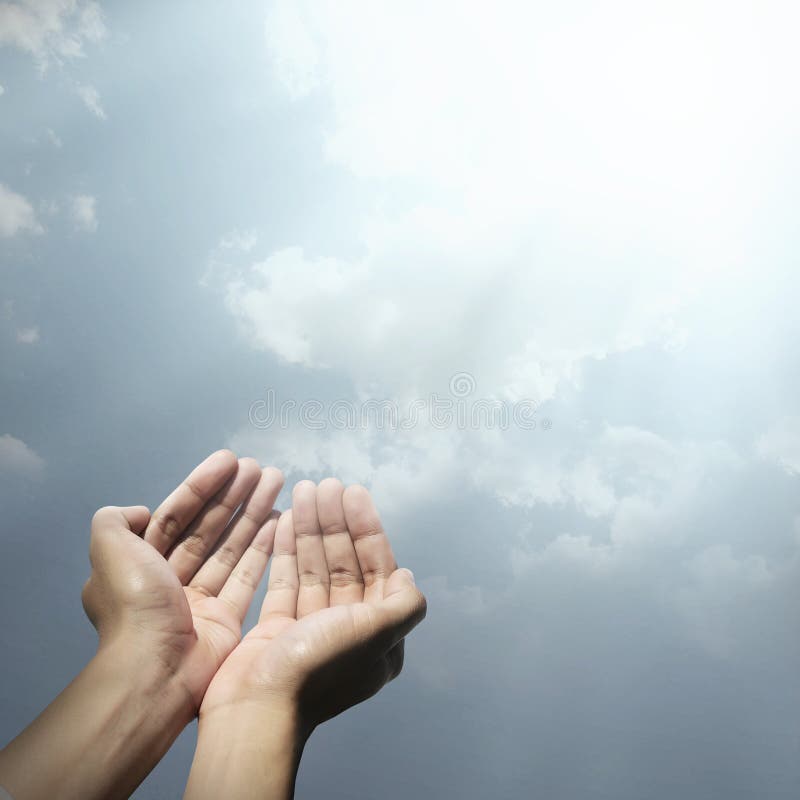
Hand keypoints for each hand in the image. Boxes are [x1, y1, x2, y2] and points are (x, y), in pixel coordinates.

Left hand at [82, 449, 283, 712]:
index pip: (174, 515)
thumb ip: (115, 521)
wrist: (156, 670)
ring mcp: (198, 602)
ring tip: (276, 481)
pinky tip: (281, 520)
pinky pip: (247, 576)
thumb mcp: (108, 551)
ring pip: (230, 547)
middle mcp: (167, 581)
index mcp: (137, 566)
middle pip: (206, 528)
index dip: (202, 485)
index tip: (229, 460)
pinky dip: (263, 547)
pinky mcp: (226, 620)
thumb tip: (143, 512)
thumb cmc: (135, 604)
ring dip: (252, 512)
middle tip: (260, 469)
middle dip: (232, 495)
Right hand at [184, 480, 425, 799]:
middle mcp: (348, 629)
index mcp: (378, 634)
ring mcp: (311, 628)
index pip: (378, 569)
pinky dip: (286, 550)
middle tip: (324, 483)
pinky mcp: (278, 627)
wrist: (256, 709)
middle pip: (345, 563)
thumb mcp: (378, 633)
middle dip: (336, 522)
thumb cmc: (321, 665)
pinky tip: (283, 519)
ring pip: (315, 567)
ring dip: (310, 528)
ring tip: (303, 489)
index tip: (354, 493)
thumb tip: (409, 575)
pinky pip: (286, 580)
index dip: (368, 529)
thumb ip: (404, 603)